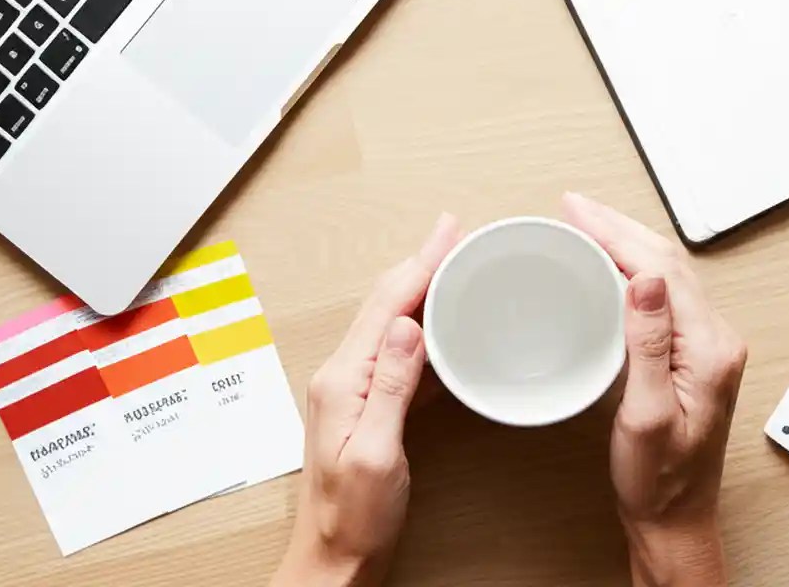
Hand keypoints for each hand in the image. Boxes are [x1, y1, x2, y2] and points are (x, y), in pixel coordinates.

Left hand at [273, 215, 461, 586]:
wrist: (333, 557)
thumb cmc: (354, 517)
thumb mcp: (378, 453)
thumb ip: (392, 387)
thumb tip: (409, 326)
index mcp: (343, 379)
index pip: (386, 306)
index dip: (420, 264)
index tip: (448, 233)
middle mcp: (342, 375)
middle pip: (385, 303)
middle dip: (421, 264)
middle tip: (455, 234)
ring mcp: (352, 389)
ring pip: (390, 322)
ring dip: (421, 289)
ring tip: (451, 265)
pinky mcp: (365, 405)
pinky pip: (396, 352)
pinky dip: (422, 327)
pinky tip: (439, 323)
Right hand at [563, 193, 746, 586]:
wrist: (676, 517)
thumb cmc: (659, 479)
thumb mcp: (646, 416)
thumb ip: (649, 344)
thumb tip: (647, 279)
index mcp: (710, 348)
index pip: (661, 268)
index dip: (615, 232)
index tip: (577, 210)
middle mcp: (717, 339)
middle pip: (668, 260)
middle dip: (619, 225)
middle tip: (573, 206)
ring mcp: (708, 344)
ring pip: (668, 272)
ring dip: (627, 241)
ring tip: (587, 223)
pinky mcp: (695, 353)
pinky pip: (666, 293)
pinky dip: (634, 266)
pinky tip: (612, 263)